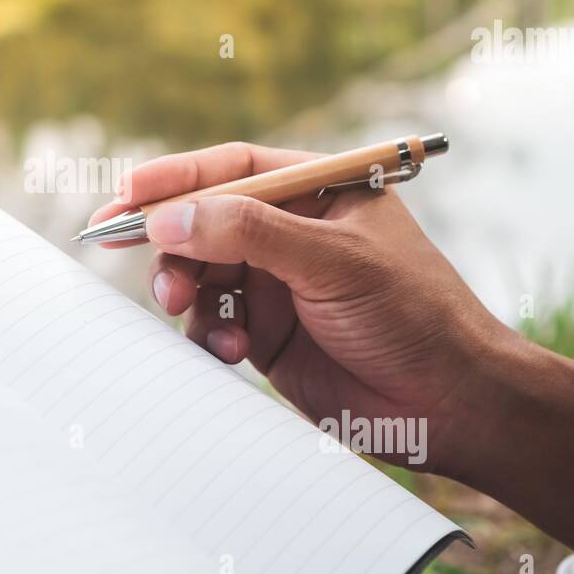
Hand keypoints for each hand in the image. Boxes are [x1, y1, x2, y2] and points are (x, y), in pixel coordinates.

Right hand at [87, 141, 510, 475]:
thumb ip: (250, 233)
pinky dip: (210, 335)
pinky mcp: (267, 335)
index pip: (233, 170)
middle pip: (204, 220)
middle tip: (124, 250)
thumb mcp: (334, 260)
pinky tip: (233, 352)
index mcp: (318, 192)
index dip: (177, 177)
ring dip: (184, 288)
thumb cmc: (413, 314)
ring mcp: (277, 285)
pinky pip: (214, 323)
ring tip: (186, 306)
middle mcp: (291, 233)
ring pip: (200, 273)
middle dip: (168, 238)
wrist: (450, 403)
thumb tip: (169, 217)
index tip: (128, 192)